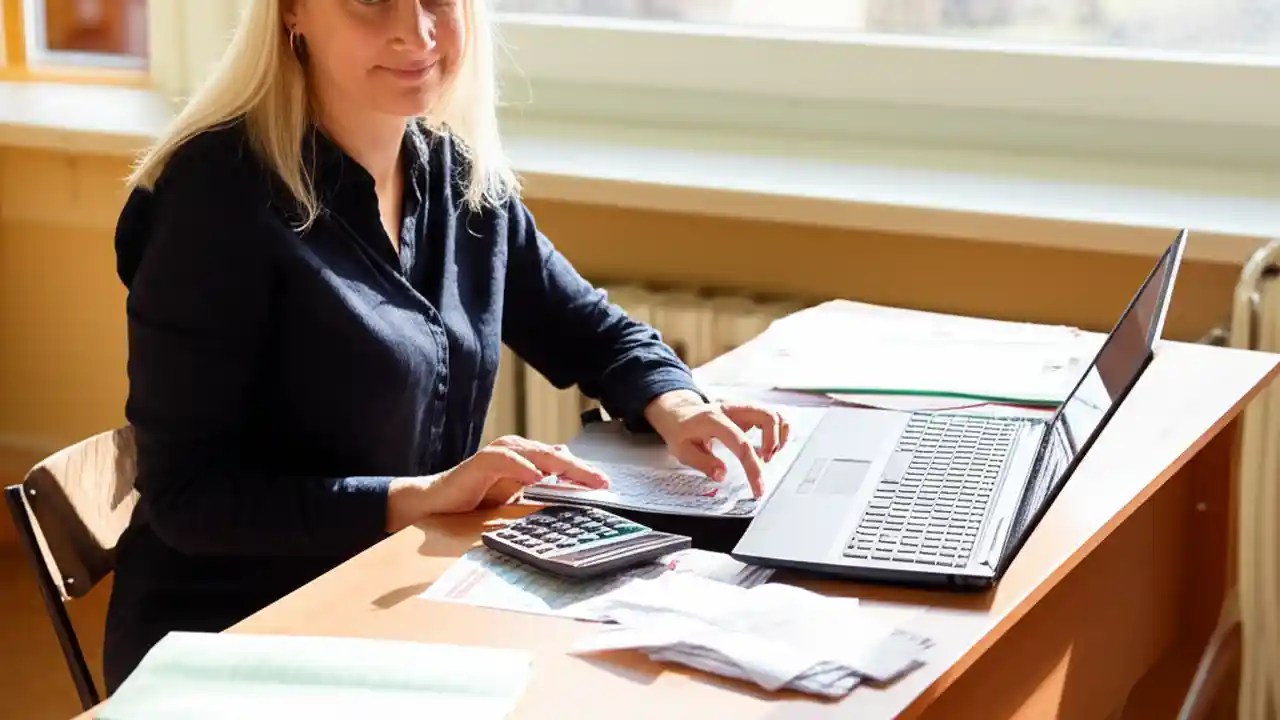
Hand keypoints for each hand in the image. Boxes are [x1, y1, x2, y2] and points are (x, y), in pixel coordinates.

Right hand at [385, 435, 609, 530]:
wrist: (438, 502)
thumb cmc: (478, 499)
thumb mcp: (516, 497)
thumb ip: (539, 489)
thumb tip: (567, 482)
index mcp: (527, 458)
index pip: (562, 463)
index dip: (584, 473)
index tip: (606, 486)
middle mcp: (516, 451)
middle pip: (556, 457)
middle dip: (581, 469)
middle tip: (602, 482)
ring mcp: (500, 453)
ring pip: (536, 454)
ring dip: (560, 465)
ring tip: (581, 478)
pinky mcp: (481, 461)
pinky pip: (505, 460)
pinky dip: (522, 467)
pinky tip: (536, 477)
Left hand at [642, 390, 790, 497]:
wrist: (678, 412)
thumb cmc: (680, 430)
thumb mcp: (682, 450)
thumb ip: (703, 463)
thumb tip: (721, 474)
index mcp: (714, 419)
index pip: (741, 444)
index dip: (753, 468)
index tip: (758, 488)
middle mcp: (732, 409)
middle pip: (767, 417)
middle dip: (772, 444)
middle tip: (765, 463)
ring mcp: (741, 408)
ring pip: (774, 414)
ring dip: (778, 437)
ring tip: (768, 455)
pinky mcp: (747, 412)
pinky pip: (773, 416)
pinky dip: (779, 431)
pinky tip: (771, 446)